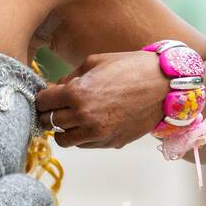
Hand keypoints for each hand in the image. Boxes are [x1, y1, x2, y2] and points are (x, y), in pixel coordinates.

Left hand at [35, 50, 170, 148]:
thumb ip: (70, 77)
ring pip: (63, 139)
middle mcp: (84, 116)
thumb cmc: (130, 67)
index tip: (46, 95)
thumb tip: (55, 89)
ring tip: (70, 117)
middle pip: (47, 122)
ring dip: (62, 129)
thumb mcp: (94, 62)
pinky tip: (89, 122)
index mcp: (77, 93)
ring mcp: (98, 133)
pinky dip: (80, 135)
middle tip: (54, 107)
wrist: (164, 85)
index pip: (42, 102)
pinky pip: (84, 144)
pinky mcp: (110, 142)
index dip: (41, 98)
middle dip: (47, 113)